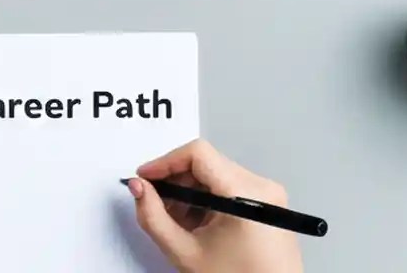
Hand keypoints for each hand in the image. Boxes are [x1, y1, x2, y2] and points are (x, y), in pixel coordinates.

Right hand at [127, 139, 303, 272]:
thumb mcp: (185, 252)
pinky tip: (195, 224)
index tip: (145, 177)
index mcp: (246, 194)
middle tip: (154, 202)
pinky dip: (206, 200)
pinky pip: (229, 187)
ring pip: (215, 174)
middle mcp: (262, 186)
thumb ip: (153, 217)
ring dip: (189, 191)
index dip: (165, 162)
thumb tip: (138, 187)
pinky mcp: (267, 203)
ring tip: (176, 221)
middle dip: (175, 181)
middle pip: (206, 163)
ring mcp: (268, 194)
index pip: (198, 154)